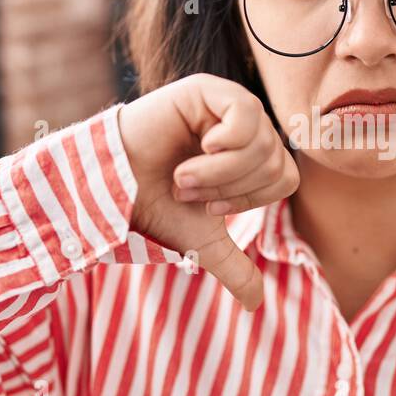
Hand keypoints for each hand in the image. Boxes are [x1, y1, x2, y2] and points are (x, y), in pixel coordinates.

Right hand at [116, 73, 298, 311]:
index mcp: (250, 154)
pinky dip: (224, 146)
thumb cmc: (152, 208)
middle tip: (188, 189)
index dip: (250, 201)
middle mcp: (244, 127)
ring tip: (183, 175)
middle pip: (277, 162)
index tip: (208, 206)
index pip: (285, 178)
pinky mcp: (209, 89)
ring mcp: (227, 104)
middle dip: (230, 189)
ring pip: (262, 144)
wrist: (110, 188)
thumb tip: (255, 305)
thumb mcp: (200, 244)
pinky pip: (246, 116)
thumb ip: (234, 268)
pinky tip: (197, 147)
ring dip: (219, 173)